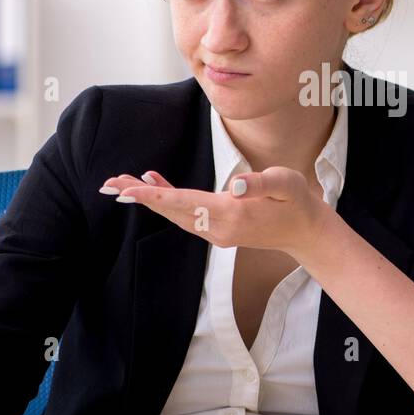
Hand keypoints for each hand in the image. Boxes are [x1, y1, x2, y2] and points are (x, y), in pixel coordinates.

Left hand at [99, 167, 330, 256]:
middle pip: (171, 210)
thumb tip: (233, 186)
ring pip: (175, 214)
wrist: (305, 231)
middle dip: (139, 196)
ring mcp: (217, 232)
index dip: (154, 195)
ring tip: (122, 183)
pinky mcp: (218, 230)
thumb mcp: (286, 183)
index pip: (184, 203)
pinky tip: (155, 183)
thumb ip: (261, 182)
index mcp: (232, 214)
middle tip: (108, 184)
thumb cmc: (297, 201)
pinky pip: (186, 215)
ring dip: (149, 199)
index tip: (127, 190)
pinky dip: (167, 200)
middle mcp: (218, 228)